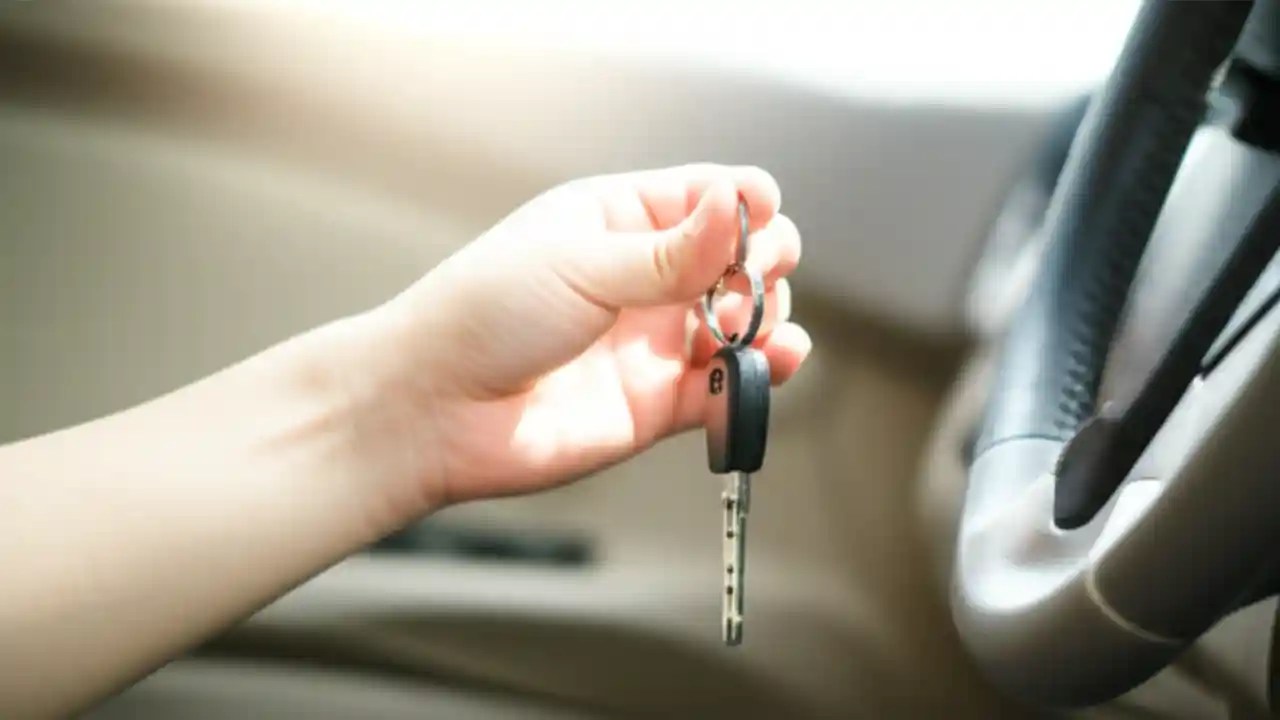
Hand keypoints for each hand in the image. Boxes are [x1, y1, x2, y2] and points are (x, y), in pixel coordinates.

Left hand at [364, 164, 809, 509]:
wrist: (436, 410)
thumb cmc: (482, 315)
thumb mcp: (579, 262)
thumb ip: (669, 250)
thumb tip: (737, 205)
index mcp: (620, 220)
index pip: (708, 196)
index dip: (745, 202)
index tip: (760, 216)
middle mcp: (646, 278)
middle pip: (741, 258)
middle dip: (764, 261)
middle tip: (750, 276)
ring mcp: (655, 341)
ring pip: (746, 322)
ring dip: (767, 318)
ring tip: (746, 326)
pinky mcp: (661, 402)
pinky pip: (729, 387)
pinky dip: (761, 375)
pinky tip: (772, 362)